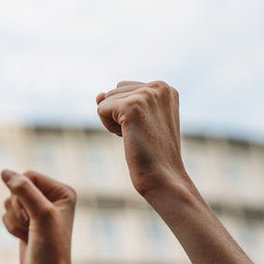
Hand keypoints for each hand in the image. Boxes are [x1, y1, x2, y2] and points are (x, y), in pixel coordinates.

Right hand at [1, 169, 75, 263]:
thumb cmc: (51, 248)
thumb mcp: (40, 214)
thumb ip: (23, 190)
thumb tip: (4, 172)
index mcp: (62, 191)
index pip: (28, 176)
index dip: (23, 195)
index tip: (34, 217)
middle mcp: (51, 198)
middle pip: (17, 188)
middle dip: (18, 209)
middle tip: (33, 227)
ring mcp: (38, 210)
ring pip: (9, 201)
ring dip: (14, 220)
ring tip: (29, 234)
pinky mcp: (27, 221)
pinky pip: (6, 214)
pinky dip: (11, 227)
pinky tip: (24, 238)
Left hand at [96, 80, 187, 195]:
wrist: (163, 176)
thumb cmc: (152, 153)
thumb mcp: (139, 120)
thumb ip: (120, 100)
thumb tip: (98, 95)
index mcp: (165, 88)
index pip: (124, 89)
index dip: (128, 113)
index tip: (147, 129)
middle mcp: (159, 86)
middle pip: (114, 92)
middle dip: (119, 115)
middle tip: (142, 134)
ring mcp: (146, 95)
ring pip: (106, 100)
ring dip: (114, 122)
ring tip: (137, 136)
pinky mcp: (132, 106)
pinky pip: (101, 109)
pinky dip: (109, 127)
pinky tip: (129, 137)